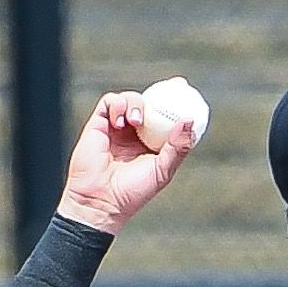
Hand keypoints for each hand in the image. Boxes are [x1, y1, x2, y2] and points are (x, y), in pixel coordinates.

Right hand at [57, 91, 199, 233]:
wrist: (100, 201)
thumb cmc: (131, 192)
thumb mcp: (162, 171)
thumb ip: (177, 148)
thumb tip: (188, 122)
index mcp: (152, 144)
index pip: (166, 118)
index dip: (176, 103)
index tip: (187, 90)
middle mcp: (135, 134)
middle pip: (150, 103)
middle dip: (162, 92)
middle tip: (175, 85)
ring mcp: (117, 128)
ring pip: (130, 99)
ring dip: (136, 103)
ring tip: (136, 122)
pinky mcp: (99, 124)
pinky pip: (110, 102)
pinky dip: (118, 105)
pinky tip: (121, 122)